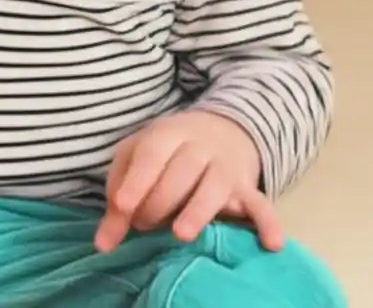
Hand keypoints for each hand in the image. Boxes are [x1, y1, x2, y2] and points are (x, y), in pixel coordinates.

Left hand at [94, 110, 282, 253]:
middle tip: (144, 226)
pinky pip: (262, 205)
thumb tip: (103, 244)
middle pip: (181, 172)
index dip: (136, 181)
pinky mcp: (248, 188)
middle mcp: (199, 147)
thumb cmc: (165, 151)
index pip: (151, 154)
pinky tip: (270, 244)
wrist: (222, 129)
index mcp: (166, 134)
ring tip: (180, 233)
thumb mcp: (135, 159)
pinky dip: (268, 223)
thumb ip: (118, 198)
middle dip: (159, 201)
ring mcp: (227, 167)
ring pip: (214, 187)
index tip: (122, 206)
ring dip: (197, 211)